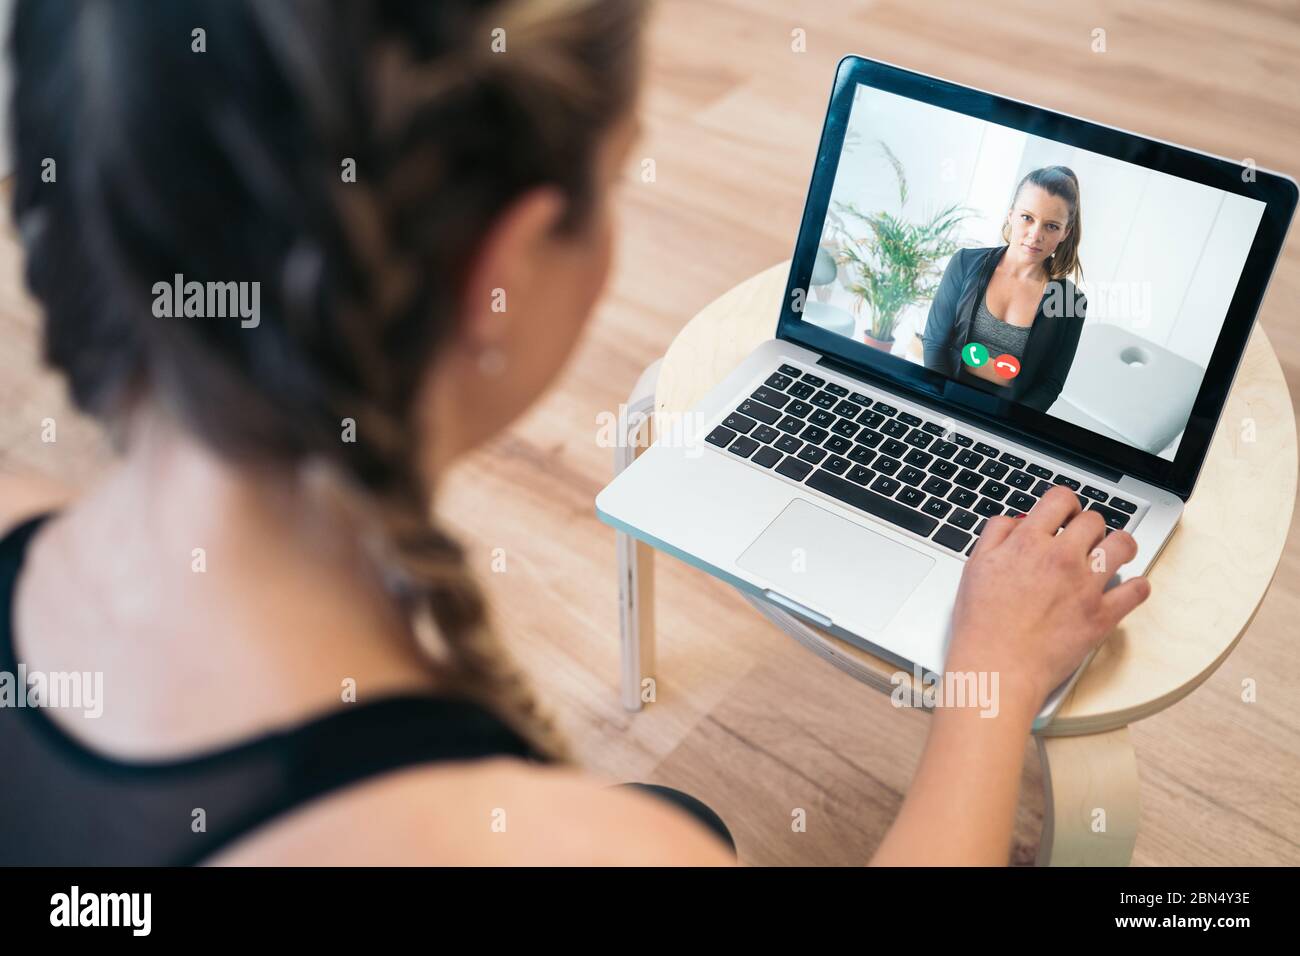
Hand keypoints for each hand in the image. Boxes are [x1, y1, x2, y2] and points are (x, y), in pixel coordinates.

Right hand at [945, 486, 1151, 712]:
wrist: (996, 666)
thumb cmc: (981, 624)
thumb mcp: (974, 567)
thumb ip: (996, 535)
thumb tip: (1018, 521)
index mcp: (1028, 542)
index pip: (1060, 499)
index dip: (1065, 504)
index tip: (1065, 515)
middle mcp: (1061, 558)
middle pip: (1094, 519)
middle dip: (1089, 527)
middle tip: (1083, 541)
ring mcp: (1086, 585)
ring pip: (1123, 545)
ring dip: (1120, 546)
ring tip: (1111, 556)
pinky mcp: (1102, 615)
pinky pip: (1136, 591)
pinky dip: (1136, 587)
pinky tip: (1126, 589)